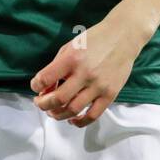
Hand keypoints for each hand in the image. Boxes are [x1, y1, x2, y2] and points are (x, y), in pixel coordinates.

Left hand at [29, 11, 148, 127]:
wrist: (123, 36)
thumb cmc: (94, 39)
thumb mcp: (71, 46)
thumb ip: (56, 66)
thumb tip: (45, 88)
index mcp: (72, 58)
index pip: (46, 78)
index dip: (36, 85)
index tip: (36, 87)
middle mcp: (85, 73)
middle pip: (58, 98)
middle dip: (44, 104)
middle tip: (41, 103)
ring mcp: (99, 85)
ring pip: (73, 109)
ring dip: (58, 114)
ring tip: (53, 112)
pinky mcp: (110, 94)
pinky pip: (93, 115)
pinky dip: (80, 122)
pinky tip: (72, 119)